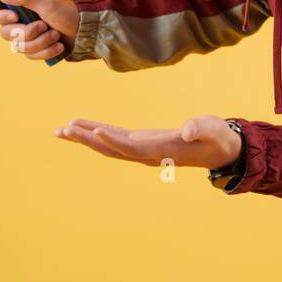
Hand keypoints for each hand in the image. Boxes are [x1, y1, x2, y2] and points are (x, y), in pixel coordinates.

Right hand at [0, 0, 78, 61]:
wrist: (85, 29)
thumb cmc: (66, 11)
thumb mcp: (46, 2)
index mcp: (21, 7)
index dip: (3, 18)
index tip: (16, 17)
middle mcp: (21, 22)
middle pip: (6, 34)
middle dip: (28, 33)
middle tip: (45, 25)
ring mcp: (28, 37)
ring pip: (20, 47)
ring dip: (41, 42)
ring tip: (56, 35)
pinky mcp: (36, 49)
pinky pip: (31, 56)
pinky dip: (46, 51)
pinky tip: (59, 45)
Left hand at [55, 117, 242, 169]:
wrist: (219, 150)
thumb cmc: (217, 137)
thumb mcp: (214, 129)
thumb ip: (201, 128)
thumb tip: (187, 129)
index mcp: (162, 151)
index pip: (132, 147)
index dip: (113, 140)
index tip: (95, 131)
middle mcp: (147, 153)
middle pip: (112, 149)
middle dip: (88, 140)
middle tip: (64, 130)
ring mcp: (142, 149)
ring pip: (109, 146)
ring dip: (85, 139)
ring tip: (61, 130)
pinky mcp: (141, 142)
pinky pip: (114, 139)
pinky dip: (96, 134)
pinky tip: (81, 128)